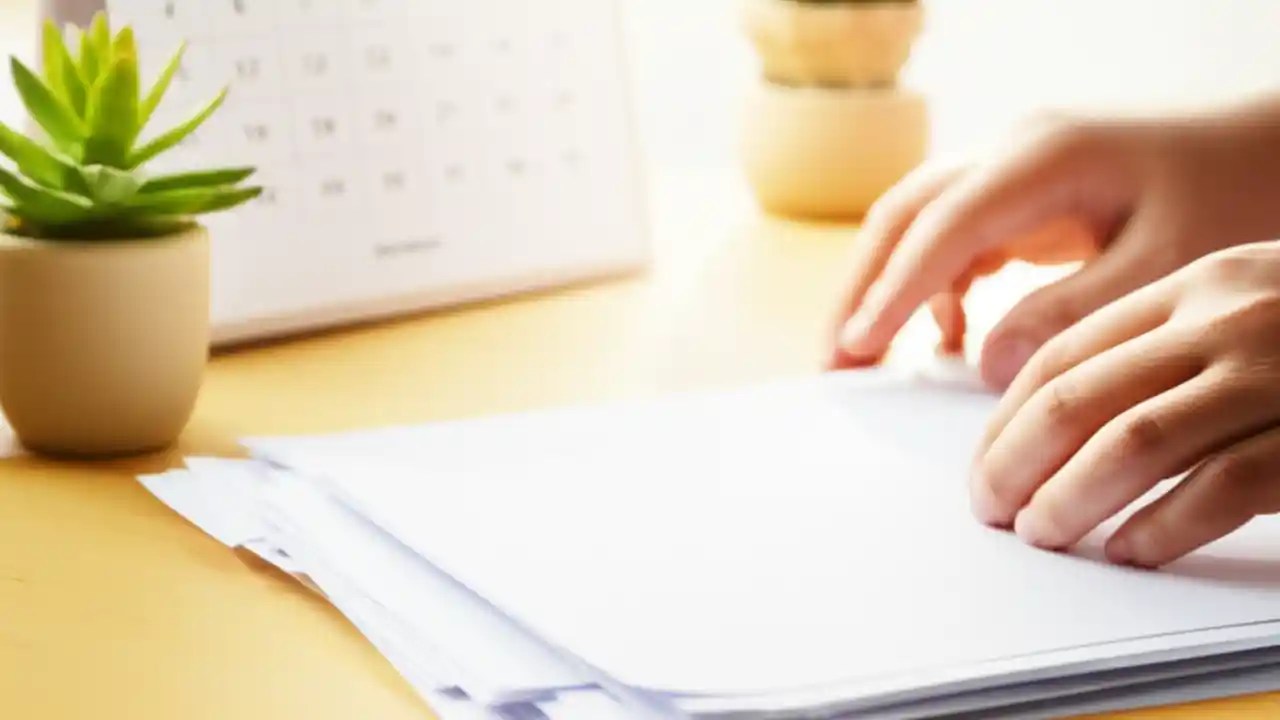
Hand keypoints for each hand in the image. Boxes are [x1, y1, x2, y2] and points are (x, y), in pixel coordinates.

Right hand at [829, 100, 1279, 388]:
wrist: (1268, 150)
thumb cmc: (1234, 195)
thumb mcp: (1164, 263)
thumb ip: (1071, 312)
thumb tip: (981, 361)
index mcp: (1044, 156)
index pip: (943, 225)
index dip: (895, 290)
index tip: (857, 347)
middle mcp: (1013, 150)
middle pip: (905, 214)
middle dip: (862, 287)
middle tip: (834, 361)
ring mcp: (1011, 166)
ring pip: (917, 223)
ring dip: (885, 287)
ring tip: (862, 358)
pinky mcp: (1020, 192)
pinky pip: (953, 237)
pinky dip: (933, 288)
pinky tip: (943, 339)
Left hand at [973, 242, 1279, 566]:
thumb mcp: (1245, 314)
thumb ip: (1162, 346)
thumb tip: (1048, 418)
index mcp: (1198, 286)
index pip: (1067, 354)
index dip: (1007, 419)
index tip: (982, 465)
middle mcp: (1230, 320)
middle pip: (1080, 397)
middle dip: (1015, 462)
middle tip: (990, 507)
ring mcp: (1276, 375)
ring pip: (1135, 442)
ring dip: (1070, 498)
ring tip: (1041, 533)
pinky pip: (1222, 487)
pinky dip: (1164, 526)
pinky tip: (1129, 550)